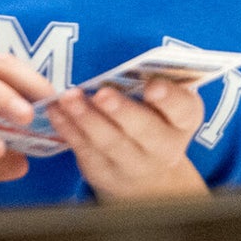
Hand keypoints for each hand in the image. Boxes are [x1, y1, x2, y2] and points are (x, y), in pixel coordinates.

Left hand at [48, 79, 207, 200]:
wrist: (147, 177)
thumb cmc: (156, 122)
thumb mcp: (167, 106)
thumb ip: (155, 86)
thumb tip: (131, 64)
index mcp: (184, 121)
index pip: (184, 109)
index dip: (169, 99)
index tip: (153, 87)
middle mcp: (164, 148)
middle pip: (144, 131)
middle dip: (122, 111)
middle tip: (103, 94)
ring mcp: (133, 166)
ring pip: (110, 142)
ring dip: (87, 118)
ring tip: (69, 98)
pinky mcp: (104, 174)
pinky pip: (85, 151)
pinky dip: (69, 129)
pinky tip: (56, 111)